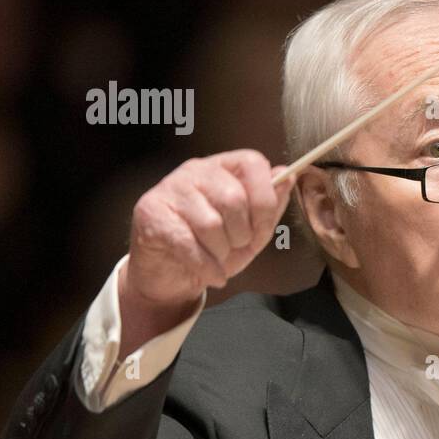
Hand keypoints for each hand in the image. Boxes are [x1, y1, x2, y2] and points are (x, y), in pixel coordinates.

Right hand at [118, 150, 293, 354]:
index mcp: (224, 167)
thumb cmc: (214, 247)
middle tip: (235, 246)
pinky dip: (207, 267)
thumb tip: (288, 176)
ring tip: (217, 257)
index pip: (253, 164)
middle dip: (242, 233)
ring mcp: (170, 188)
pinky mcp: (151, 213)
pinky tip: (211, 274)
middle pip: (233, 198)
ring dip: (221, 252)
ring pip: (210, 223)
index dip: (265, 200)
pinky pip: (188, 244)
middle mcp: (196, 170)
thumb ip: (271, 205)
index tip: (261, 227)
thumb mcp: (252, 231)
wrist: (171, 273)